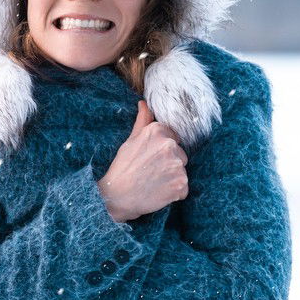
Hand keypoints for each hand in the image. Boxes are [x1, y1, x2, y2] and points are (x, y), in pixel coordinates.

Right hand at [96, 100, 188, 222]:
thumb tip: (144, 103)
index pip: (172, 137)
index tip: (150, 158)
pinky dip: (174, 193)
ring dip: (172, 178)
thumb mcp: (130, 141)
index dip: (161, 150)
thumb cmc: (122, 168)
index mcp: (158, 132)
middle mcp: (170, 145)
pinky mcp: (181, 184)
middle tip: (150, 171)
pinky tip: (158, 193)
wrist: (116, 196)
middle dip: (169, 163)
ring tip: (153, 183)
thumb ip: (142, 121)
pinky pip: (183, 188)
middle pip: (180, 154)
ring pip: (181, 171)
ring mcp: (177, 166)